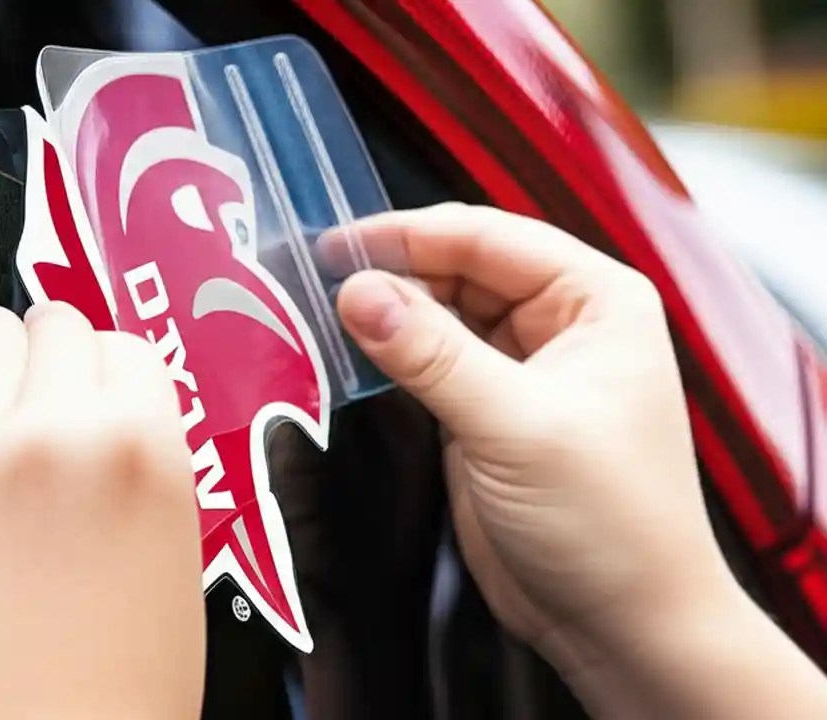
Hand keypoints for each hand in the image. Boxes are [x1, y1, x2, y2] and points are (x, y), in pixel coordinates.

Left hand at [0, 303, 204, 719]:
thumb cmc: (115, 685)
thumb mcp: (172, 554)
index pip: (119, 345)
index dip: (101, 375)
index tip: (85, 397)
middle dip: (40, 363)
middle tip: (29, 411)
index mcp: (140, 446)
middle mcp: (47, 432)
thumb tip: (97, 403)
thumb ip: (139, 460)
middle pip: (42, 326)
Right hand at [332, 203, 729, 668]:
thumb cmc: (609, 524)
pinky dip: (392, 356)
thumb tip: (358, 293)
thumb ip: (430, 354)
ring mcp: (521, 369)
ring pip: (441, 315)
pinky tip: (353, 353)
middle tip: (323, 282)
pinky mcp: (486, 412)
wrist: (619, 624)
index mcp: (596, 301)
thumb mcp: (514, 425)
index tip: (341, 245)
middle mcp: (562, 325)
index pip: (491, 239)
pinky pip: (430, 362)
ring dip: (389, 314)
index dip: (412, 235)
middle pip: (461, 269)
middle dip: (396, 272)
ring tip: (326, 313)